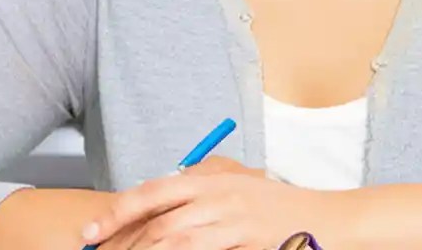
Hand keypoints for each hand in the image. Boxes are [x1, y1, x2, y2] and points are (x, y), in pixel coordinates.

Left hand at [84, 160, 328, 248]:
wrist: (331, 216)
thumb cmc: (282, 209)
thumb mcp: (236, 190)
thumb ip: (199, 195)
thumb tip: (154, 217)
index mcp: (208, 177)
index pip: (149, 193)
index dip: (115, 213)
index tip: (89, 233)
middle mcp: (215, 191)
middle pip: (155, 219)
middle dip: (121, 243)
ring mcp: (231, 214)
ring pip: (172, 239)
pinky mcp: (247, 236)